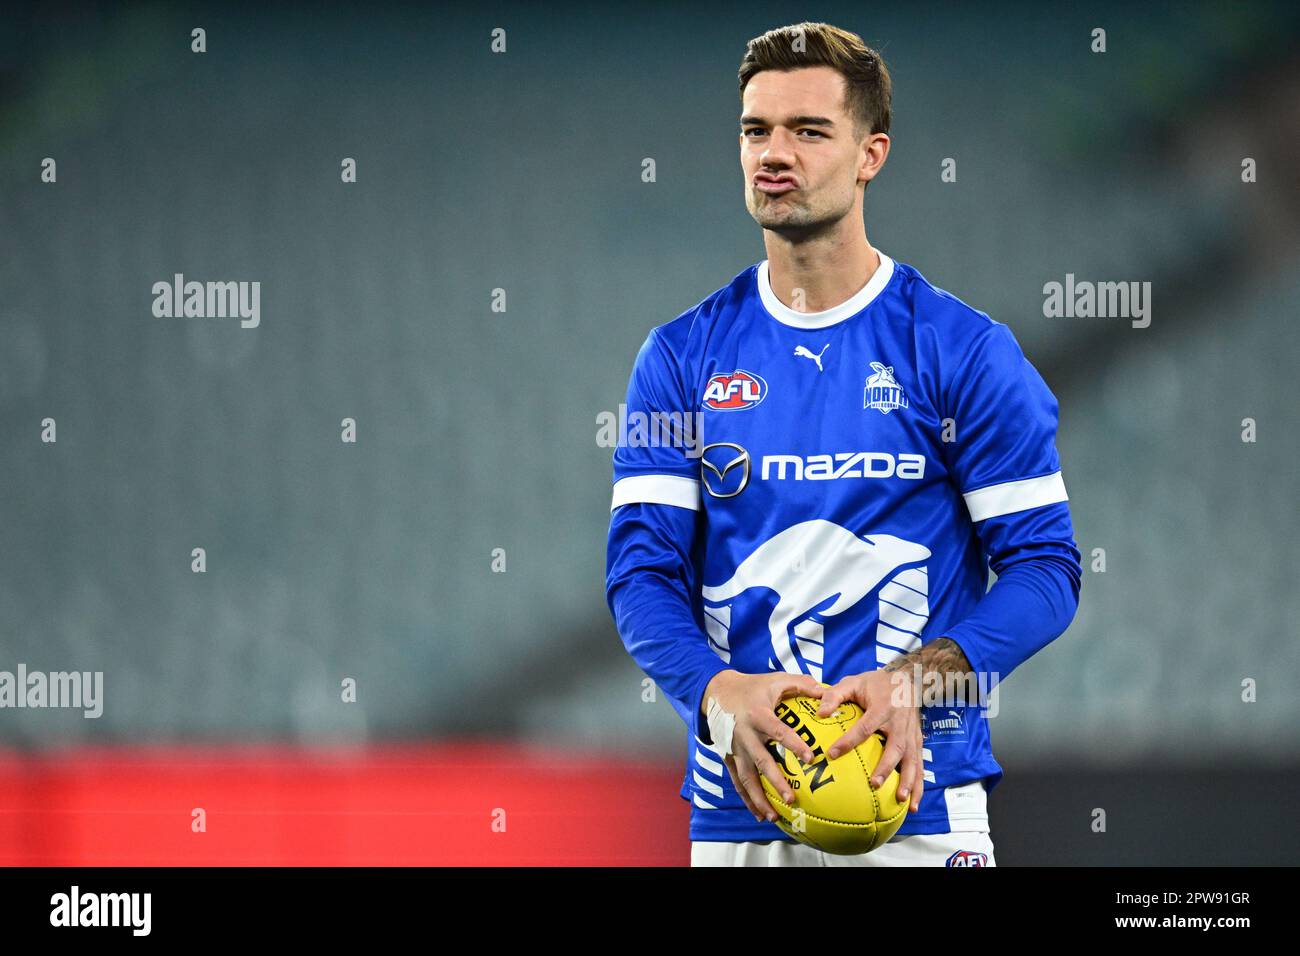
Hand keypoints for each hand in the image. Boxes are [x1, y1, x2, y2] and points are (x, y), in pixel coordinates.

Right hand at [702, 670, 824, 823]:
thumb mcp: (776, 680)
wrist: (716, 691)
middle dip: (776, 781)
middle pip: (761, 762)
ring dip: (759, 798)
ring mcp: (735, 748)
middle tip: (792, 798)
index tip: (810, 758)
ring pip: (746, 778)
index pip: (779, 732)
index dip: (794, 744)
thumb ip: (801, 684)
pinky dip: (747, 799)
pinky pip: (737, 781)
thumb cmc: (753, 686)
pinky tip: (760, 814)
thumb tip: (825, 692)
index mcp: (759, 715)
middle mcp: (745, 735)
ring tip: (774, 817)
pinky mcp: (729, 757)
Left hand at [815, 669, 924, 812]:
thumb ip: (834, 695)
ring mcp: (911, 735)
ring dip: (907, 780)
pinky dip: (918, 785)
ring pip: (911, 760)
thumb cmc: (875, 683)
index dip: (848, 741)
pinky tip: (913, 805)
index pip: (864, 727)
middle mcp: (900, 723)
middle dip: (885, 767)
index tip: (832, 754)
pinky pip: (919, 765)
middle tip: (873, 783)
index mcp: (882, 707)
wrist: (908, 679)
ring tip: (900, 799)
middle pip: (894, 747)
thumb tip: (819, 713)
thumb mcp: (853, 681)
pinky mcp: (917, 743)